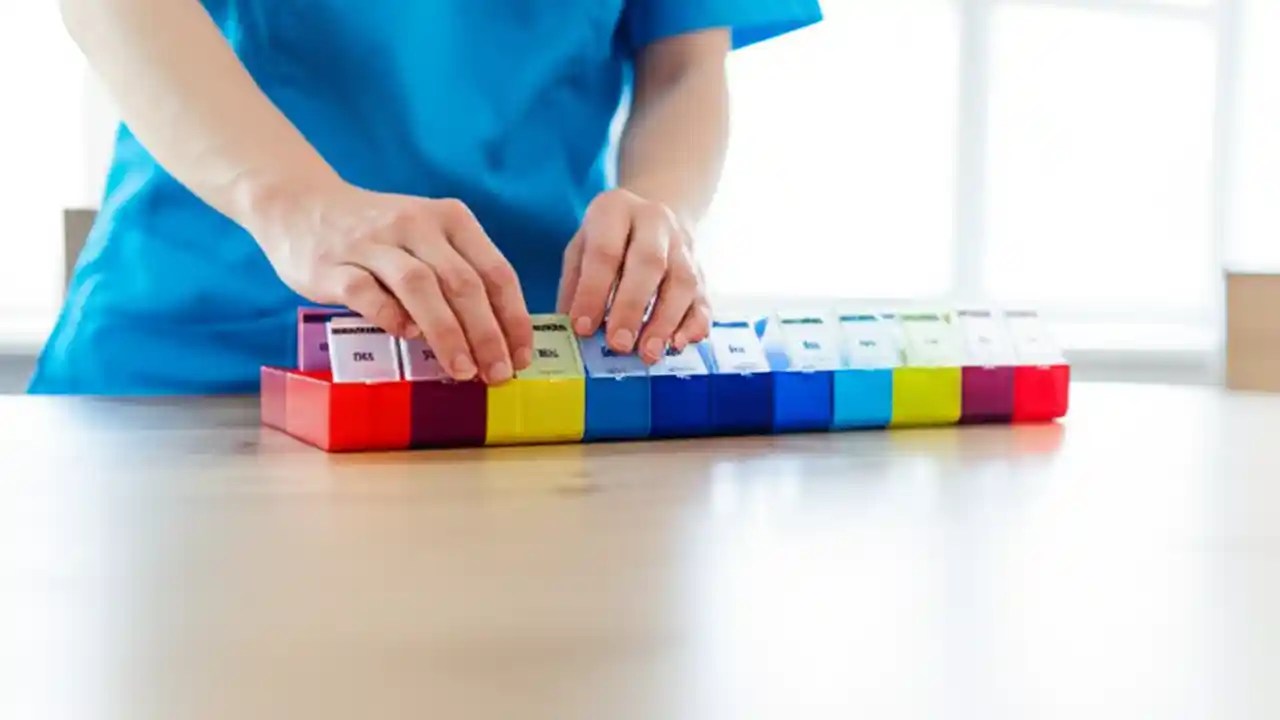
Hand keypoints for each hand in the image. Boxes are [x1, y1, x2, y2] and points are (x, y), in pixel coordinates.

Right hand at [249, 180, 532, 382]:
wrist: (301, 205)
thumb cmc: (381, 235)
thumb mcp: (429, 239)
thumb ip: (461, 276)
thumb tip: (499, 339)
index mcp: (450, 219)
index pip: (495, 271)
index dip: (513, 318)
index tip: (521, 356)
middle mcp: (416, 224)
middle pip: (462, 283)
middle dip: (486, 334)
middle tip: (497, 373)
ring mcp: (373, 242)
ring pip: (420, 287)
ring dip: (446, 332)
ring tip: (462, 370)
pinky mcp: (333, 263)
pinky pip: (366, 291)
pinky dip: (390, 316)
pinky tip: (406, 337)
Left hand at [557, 189, 711, 363]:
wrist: (653, 216)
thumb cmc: (608, 239)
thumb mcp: (580, 248)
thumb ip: (575, 284)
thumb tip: (572, 328)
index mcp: (616, 210)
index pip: (605, 251)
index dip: (593, 292)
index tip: (583, 327)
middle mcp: (655, 222)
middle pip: (649, 264)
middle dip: (632, 308)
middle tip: (619, 345)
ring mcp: (683, 246)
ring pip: (682, 283)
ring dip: (665, 322)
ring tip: (647, 353)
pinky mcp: (701, 272)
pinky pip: (703, 299)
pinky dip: (694, 324)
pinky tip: (678, 344)